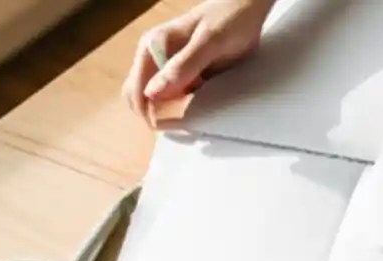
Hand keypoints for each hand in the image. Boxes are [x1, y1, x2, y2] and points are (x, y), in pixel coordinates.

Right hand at [122, 0, 272, 121]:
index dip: (149, 113)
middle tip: (179, 124)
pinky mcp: (180, 69)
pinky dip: (178, 105)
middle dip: (153, 114)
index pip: (137, 91)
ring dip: (165, 111)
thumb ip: (183, 66)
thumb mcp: (209, 44)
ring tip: (189, 115)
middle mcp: (153, 55)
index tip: (168, 126)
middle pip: (138, 95)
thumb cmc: (229, 20)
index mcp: (152, 47)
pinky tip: (195, 105)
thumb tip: (152, 94)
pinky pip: (171, 93)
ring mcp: (165, 63)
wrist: (245, 7)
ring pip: (153, 96)